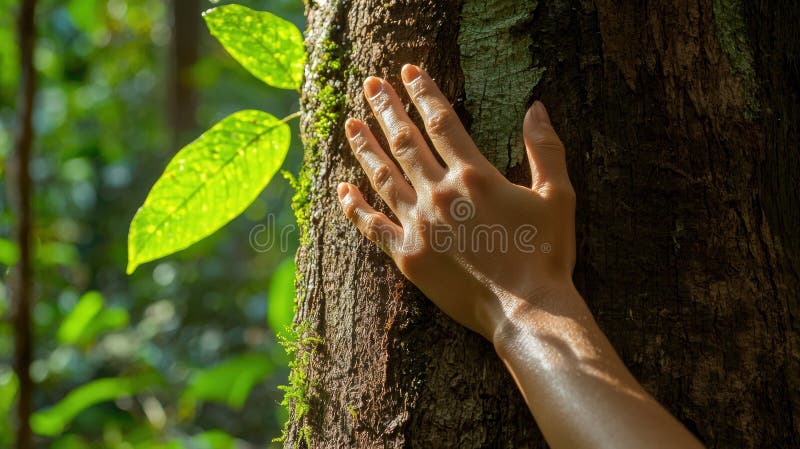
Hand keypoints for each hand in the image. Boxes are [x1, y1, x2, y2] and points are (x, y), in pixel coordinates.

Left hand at [337, 64, 575, 340]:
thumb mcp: (558, 195)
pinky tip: (343, 190)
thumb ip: (546, 149)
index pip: (441, 121)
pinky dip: (356, 208)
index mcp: (474, 175)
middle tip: (369, 85)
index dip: (424, 92)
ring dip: (365, 148)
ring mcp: (419, 225)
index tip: (408, 72)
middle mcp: (440, 194)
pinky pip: (373, 227)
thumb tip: (536, 108)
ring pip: (383, 177)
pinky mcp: (408, 256)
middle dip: (387, 109)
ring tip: (351, 124)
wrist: (526, 309)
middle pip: (405, 141)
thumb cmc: (546, 253)